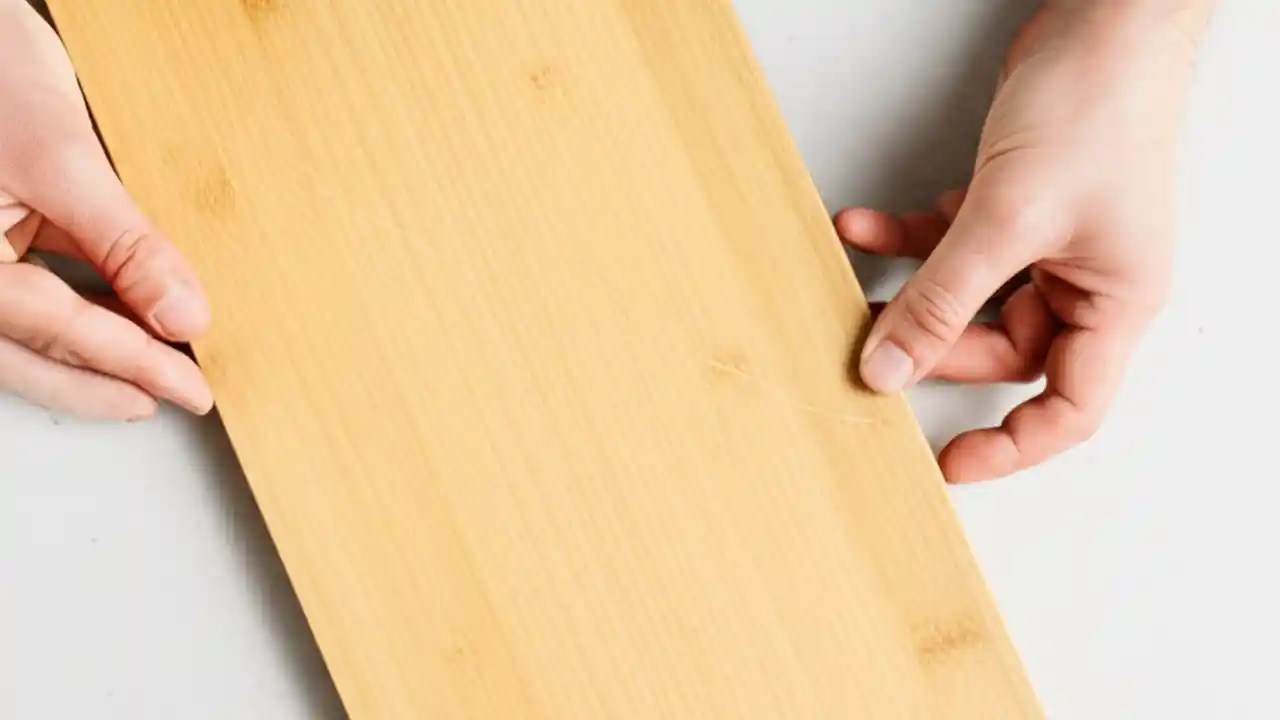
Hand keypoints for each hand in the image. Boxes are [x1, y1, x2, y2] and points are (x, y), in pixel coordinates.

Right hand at [1, 0, 211, 418]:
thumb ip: (124, 244)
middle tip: (178, 398)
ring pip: (25, 335)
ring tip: (158, 373)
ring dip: (92, 357)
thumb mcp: (63, 157)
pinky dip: (77, 316)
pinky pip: (26, 298)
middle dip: (106, 382)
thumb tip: (183, 315)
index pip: (52, 328)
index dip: (129, 363)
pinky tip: (126, 322)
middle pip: (29, 353)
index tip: (189, 390)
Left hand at [836, 1, 1208, 482]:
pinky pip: (951, 246)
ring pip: (967, 300)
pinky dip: (906, 241)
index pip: (1069, 407)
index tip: (949, 462)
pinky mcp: (1013, 208)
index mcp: (1114, 303)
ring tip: (855, 291)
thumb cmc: (1096, 110)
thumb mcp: (1007, 220)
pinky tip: (859, 228)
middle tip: (874, 352)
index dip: (1012, 446)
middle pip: (1000, 350)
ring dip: (911, 294)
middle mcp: (1084, 283)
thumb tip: (887, 367)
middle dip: (933, 348)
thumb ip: (941, 299)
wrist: (1101, 23)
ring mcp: (1047, 245)